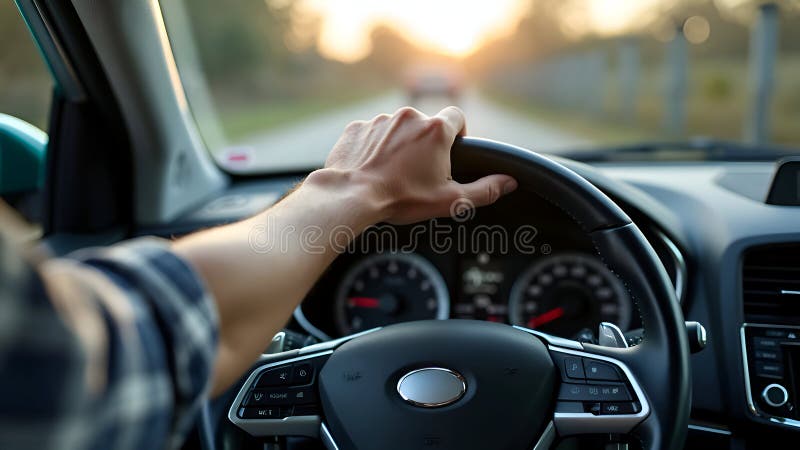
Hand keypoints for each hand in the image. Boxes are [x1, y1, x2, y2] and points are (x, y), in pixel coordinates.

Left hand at [306, 106, 517, 224]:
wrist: (351, 196)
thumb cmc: (401, 199)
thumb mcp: (449, 200)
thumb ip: (485, 190)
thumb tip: (509, 182)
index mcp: (436, 129)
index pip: (458, 118)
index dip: (458, 134)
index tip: (450, 152)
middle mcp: (409, 116)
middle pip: (425, 125)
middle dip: (425, 145)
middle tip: (418, 172)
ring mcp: (380, 120)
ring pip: (397, 129)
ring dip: (398, 145)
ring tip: (392, 173)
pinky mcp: (357, 128)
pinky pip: (371, 134)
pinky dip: (373, 148)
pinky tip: (372, 169)